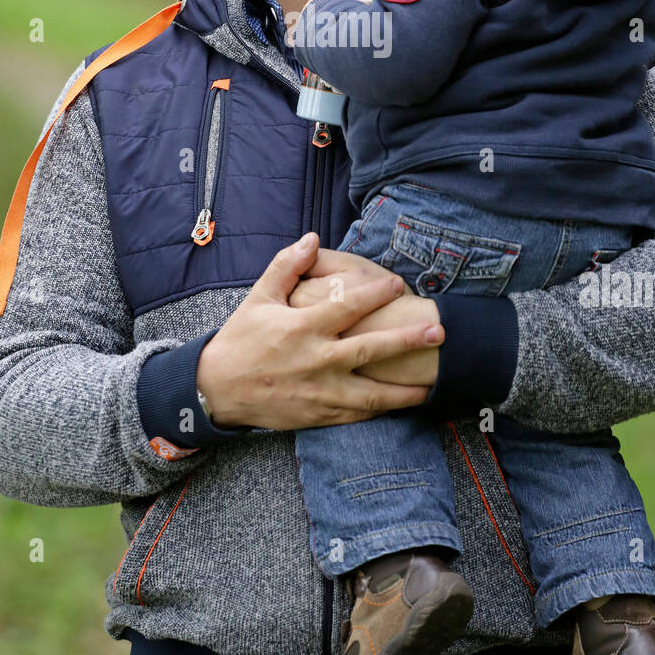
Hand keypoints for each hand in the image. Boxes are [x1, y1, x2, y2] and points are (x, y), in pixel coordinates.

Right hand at [196, 233, 444, 430]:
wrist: (217, 389)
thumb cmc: (241, 339)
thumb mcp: (259, 297)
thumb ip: (287, 266)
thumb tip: (312, 239)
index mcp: (301, 328)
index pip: (347, 307)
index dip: (375, 294)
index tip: (399, 284)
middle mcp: (315, 361)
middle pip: (369, 350)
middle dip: (406, 341)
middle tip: (437, 331)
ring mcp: (318, 392)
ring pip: (370, 394)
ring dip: (403, 390)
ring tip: (431, 384)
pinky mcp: (317, 415)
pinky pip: (355, 415)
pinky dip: (381, 411)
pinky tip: (401, 406)